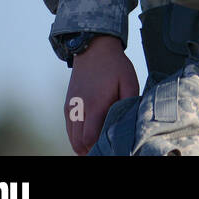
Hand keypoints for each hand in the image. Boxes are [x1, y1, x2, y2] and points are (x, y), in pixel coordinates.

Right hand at [66, 35, 137, 154]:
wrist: (93, 48)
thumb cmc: (115, 65)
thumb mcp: (129, 81)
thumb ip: (129, 103)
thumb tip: (130, 121)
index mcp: (95, 105)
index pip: (90, 139)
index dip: (99, 148)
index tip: (111, 149)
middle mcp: (79, 109)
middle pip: (79, 143)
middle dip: (91, 150)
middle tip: (106, 150)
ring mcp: (70, 108)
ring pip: (72, 138)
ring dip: (83, 145)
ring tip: (98, 147)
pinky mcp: (67, 106)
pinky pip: (69, 129)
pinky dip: (77, 137)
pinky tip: (89, 138)